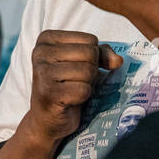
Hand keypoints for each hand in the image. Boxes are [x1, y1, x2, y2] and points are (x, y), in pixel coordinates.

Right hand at [23, 29, 123, 144]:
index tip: (76, 67)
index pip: (90, 39)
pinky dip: (83, 97)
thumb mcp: (84, 63)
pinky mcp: (49, 93)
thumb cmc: (67, 86)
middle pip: (90, 53)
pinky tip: (70, 100)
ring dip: (87, 84)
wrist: (48, 119)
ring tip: (72, 89)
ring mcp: (42, 72)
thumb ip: (102, 54)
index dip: (93, 56)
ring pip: (88, 71)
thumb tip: (118, 61)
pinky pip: (83, 90)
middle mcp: (40, 52)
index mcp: (47, 39)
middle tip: (76, 81)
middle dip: (91, 70)